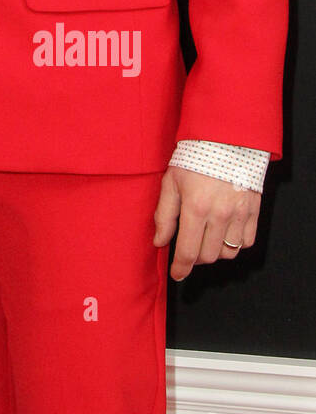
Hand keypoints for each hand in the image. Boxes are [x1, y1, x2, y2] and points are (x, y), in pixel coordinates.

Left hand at [153, 166, 259, 280]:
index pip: (188, 251)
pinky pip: (246, 242)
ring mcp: (239, 214)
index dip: (181, 268)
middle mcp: (219, 215)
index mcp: (195, 208)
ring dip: (214, 252)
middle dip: (195, 258)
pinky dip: (235, 244)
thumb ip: (164, 214)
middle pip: (208, 256)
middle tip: (188, 247)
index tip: (177, 274)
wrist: (225, 140)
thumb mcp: (170, 182)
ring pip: (228, 253)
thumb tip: (159, 242)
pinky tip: (224, 233)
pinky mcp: (253, 211)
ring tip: (205, 238)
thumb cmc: (193, 159)